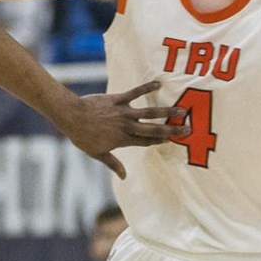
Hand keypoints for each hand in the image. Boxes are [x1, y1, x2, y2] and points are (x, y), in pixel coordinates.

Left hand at [57, 81, 186, 178]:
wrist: (72, 116)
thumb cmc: (82, 136)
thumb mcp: (97, 154)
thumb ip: (113, 164)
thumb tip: (124, 177)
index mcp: (123, 140)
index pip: (146, 142)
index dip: (160, 141)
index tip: (174, 140)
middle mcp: (127, 126)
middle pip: (153, 129)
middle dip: (171, 130)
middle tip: (188, 129)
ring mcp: (124, 112)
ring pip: (149, 112)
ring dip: (166, 111)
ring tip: (182, 110)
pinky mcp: (118, 99)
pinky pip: (135, 92)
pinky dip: (147, 88)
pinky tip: (159, 84)